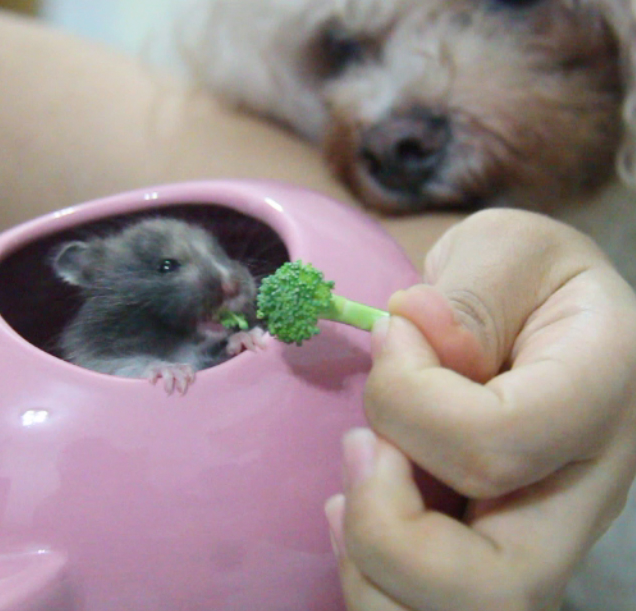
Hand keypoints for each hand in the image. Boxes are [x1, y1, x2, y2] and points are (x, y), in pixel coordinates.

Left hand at [326, 209, 635, 610]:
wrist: (536, 321)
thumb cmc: (526, 280)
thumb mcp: (508, 250)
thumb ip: (472, 290)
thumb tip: (415, 333)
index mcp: (602, 400)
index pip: (498, 444)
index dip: (411, 397)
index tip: (393, 337)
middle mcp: (583, 495)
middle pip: (494, 588)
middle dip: (389, 524)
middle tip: (365, 445)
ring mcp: (539, 540)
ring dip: (371, 560)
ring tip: (358, 481)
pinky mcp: (492, 557)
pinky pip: (417, 607)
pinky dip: (365, 576)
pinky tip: (353, 510)